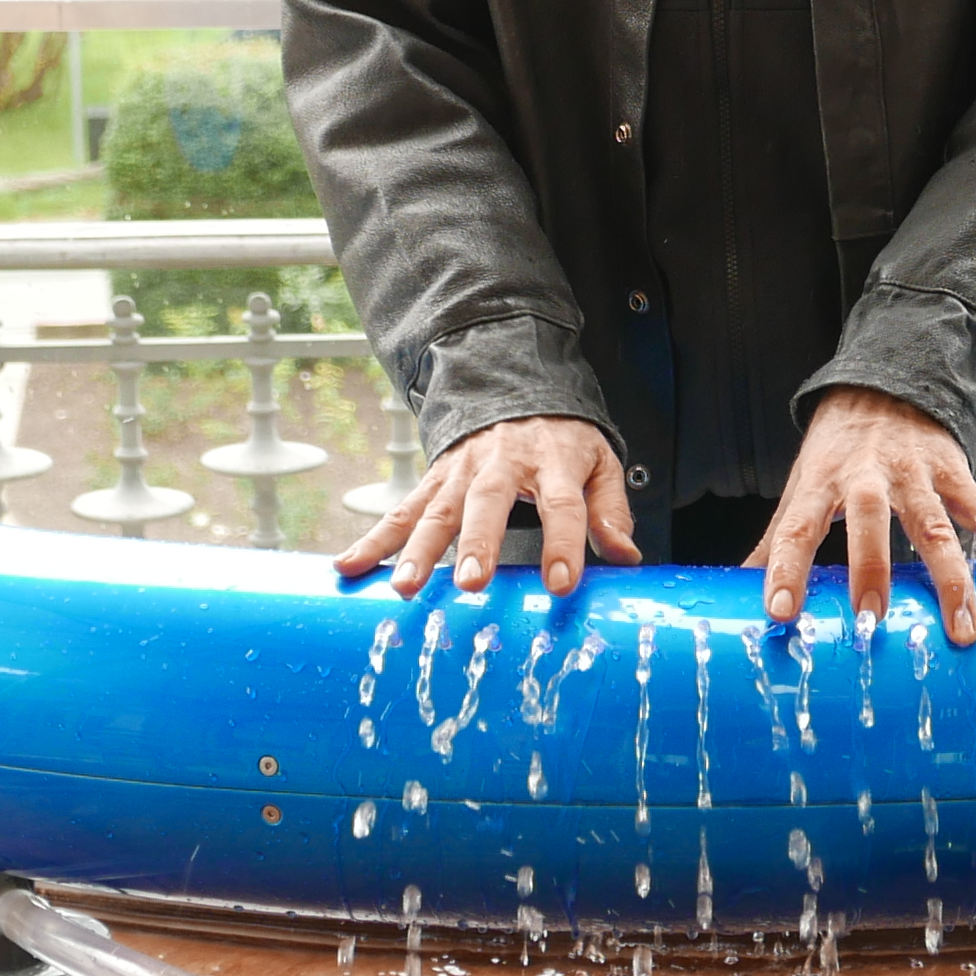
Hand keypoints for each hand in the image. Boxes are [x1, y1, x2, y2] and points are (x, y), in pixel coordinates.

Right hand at [332, 414, 637, 597]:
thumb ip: (611, 510)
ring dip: (419, 550)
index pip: (562, 506)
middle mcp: (503, 466)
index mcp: (553, 463)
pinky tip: (349, 567)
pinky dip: (374, 540)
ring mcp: (462, 472)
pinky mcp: (434, 480)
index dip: (563, 544)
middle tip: (471, 582)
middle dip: (478, 543)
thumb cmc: (562, 438)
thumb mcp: (600, 462)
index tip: (559, 583)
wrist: (515, 388)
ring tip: (406, 587)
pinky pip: (401, 511)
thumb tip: (625, 555)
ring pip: (437, 511)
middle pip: (489, 504)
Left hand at [754, 386, 975, 645]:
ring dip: (952, 580)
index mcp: (821, 482)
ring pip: (936, 527)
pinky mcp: (956, 474)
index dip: (785, 568)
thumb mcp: (800, 485)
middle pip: (870, 523)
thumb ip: (775, 539)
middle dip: (872, 572)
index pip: (796, 527)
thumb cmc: (836, 449)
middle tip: (873, 623)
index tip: (778, 612)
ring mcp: (917, 474)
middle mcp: (868, 477)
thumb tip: (735, 587)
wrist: (887, 383)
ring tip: (963, 630)